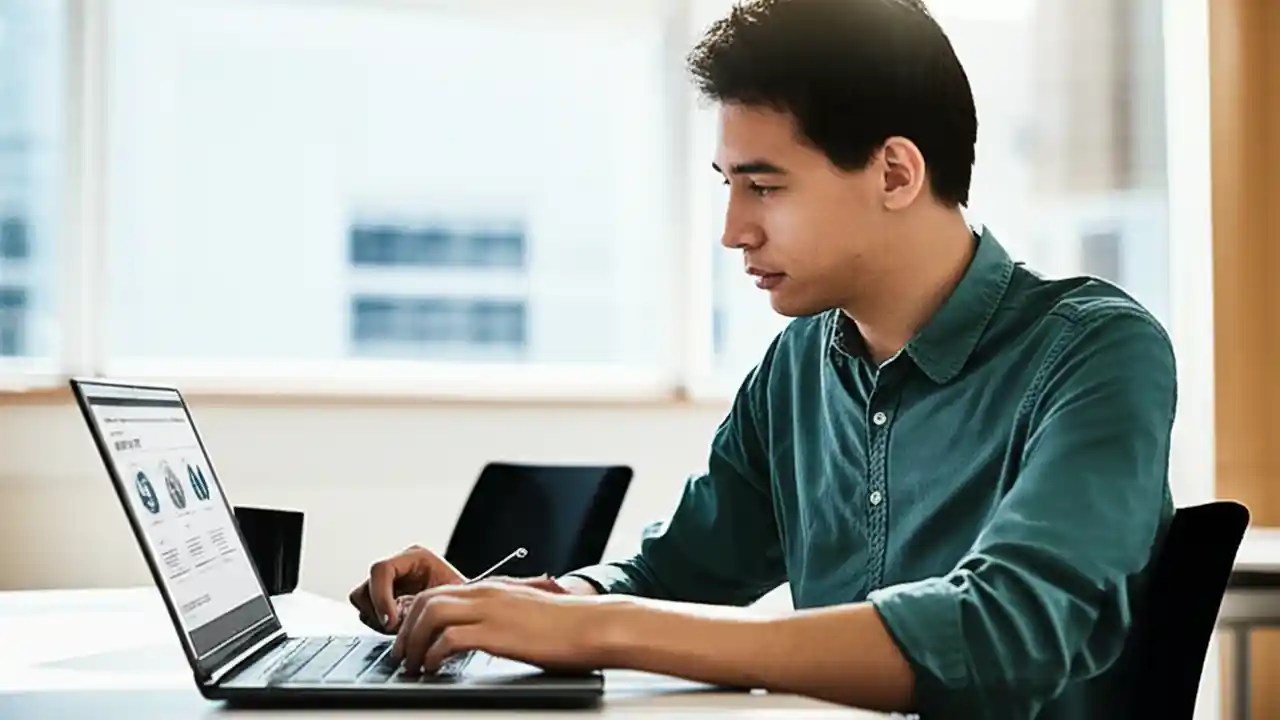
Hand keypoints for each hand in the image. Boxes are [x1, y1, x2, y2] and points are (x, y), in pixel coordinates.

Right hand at [348, 545, 465, 632]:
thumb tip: (401, 622)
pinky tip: (397, 627)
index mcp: (415, 558)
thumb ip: (427, 606)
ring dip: (377, 618)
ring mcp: (387, 584)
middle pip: (365, 588)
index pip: (381, 570)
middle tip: (397, 627)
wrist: (467, 611)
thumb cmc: (464, 601)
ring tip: (400, 626)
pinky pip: (366, 613)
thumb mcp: (451, 599)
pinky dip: (378, 623)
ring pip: (361, 601)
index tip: (390, 621)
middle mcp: (398, 567)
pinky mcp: (382, 600)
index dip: (381, 597)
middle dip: (378, 612)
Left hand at [392, 582, 614, 675]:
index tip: (410, 640)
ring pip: (430, 614)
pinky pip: (450, 638)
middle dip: (406, 629)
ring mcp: (491, 611)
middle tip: (403, 655)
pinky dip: (434, 654)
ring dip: (414, 641)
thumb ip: (501, 617)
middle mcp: (486, 594)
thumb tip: (484, 635)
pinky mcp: (498, 633)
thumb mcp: (525, 614)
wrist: (593, 625)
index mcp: (492, 590)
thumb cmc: (568, 626)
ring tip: (414, 665)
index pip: (437, 592)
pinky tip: (435, 668)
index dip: (415, 617)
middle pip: (426, 600)